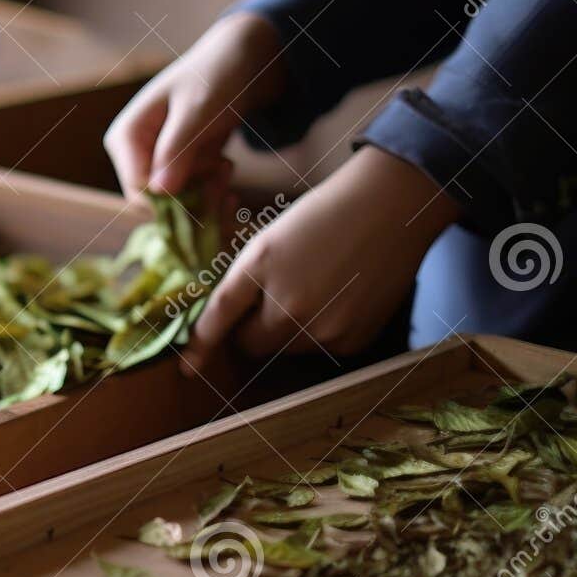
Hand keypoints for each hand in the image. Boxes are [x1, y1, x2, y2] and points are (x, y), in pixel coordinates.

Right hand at [103, 12, 285, 201]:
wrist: (245, 59)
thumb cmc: (217, 75)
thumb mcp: (198, 111)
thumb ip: (177, 150)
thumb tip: (159, 192)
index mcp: (126, 136)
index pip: (139, 189)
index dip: (176, 195)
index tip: (216, 179)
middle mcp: (133, 153)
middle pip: (155, 201)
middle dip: (192, 197)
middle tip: (227, 174)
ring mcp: (154, 160)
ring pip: (173, 203)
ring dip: (205, 194)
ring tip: (228, 167)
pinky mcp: (174, 165)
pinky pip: (186, 195)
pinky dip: (208, 190)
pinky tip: (226, 168)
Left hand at [181, 146, 460, 377]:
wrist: (390, 207)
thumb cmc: (322, 217)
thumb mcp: (268, 241)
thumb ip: (240, 283)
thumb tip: (221, 326)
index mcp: (261, 270)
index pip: (219, 318)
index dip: (199, 346)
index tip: (186, 369)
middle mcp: (291, 306)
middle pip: (253, 344)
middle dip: (252, 328)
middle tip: (274, 297)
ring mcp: (324, 329)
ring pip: (285, 348)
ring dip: (287, 329)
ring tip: (315, 287)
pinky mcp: (352, 340)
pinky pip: (319, 349)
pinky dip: (320, 332)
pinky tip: (339, 297)